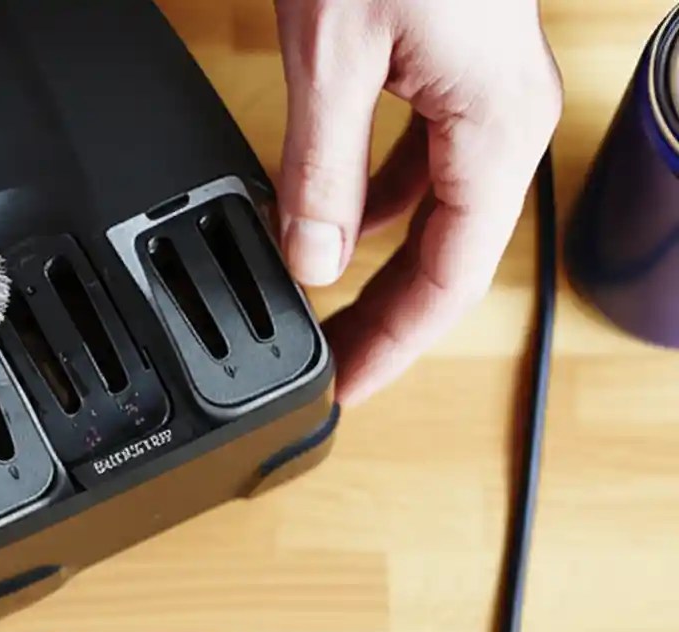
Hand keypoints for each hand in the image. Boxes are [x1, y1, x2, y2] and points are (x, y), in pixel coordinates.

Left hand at [273, 0, 561, 404]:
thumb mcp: (335, 58)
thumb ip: (321, 168)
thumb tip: (312, 258)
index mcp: (496, 131)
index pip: (446, 277)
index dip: (392, 345)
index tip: (346, 388)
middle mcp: (503, 121)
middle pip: (446, 255)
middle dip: (386, 318)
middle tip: (334, 370)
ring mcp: (481, 95)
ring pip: (433, 212)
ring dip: (381, 264)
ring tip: (332, 313)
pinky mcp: (451, 71)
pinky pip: (420, 162)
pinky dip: (377, 198)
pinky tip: (338, 217)